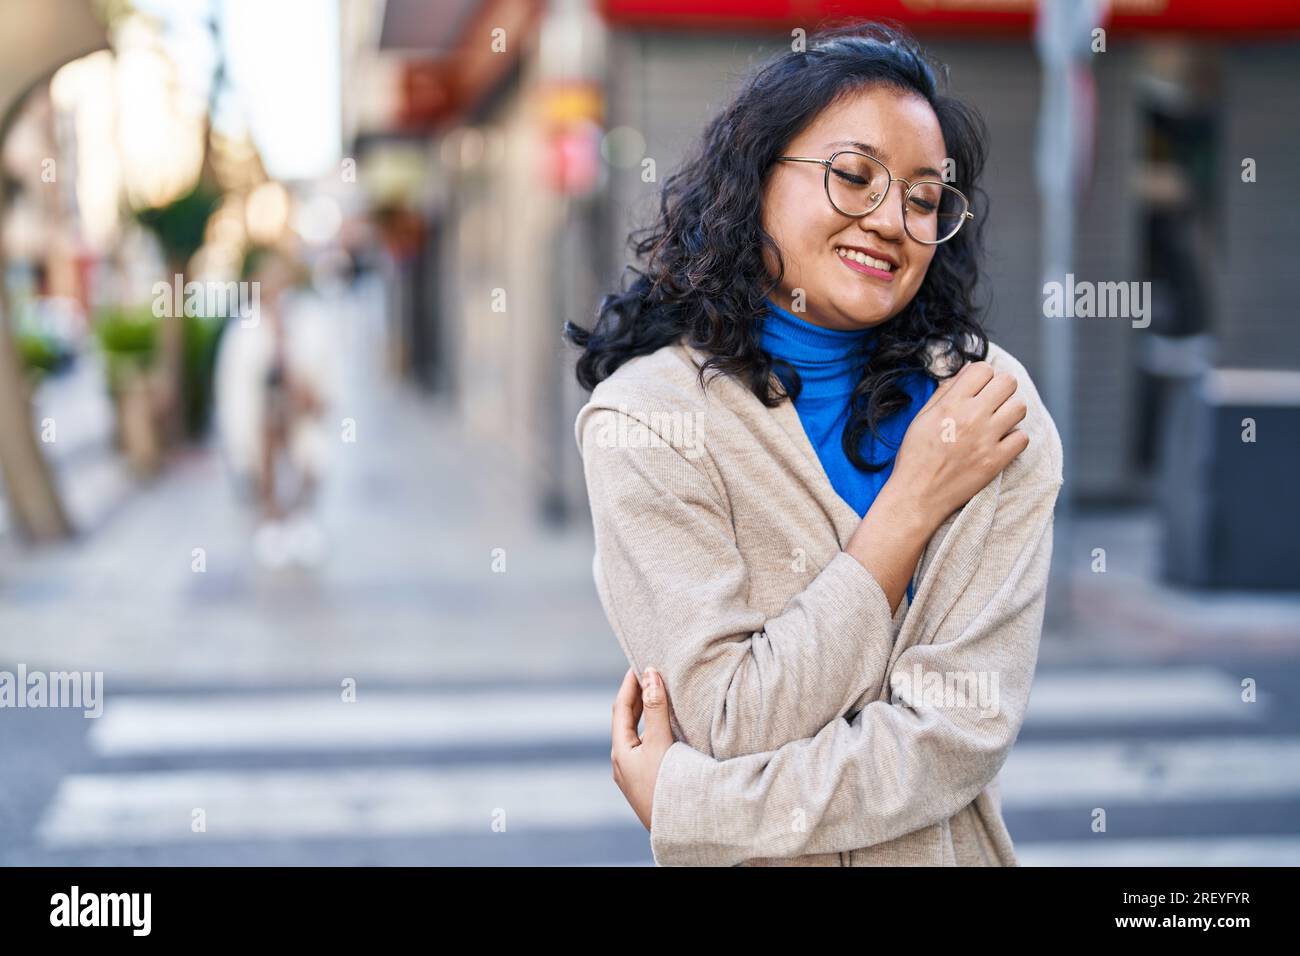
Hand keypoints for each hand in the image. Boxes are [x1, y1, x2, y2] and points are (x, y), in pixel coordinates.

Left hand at [611, 667, 674, 830]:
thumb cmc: (664, 785)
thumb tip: (649, 674)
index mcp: (620, 751)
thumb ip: (656, 708)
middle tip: (648, 673)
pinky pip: (646, 747)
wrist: (676, 830)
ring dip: (646, 713)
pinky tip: (666, 729)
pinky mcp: (646, 781)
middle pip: (627, 721)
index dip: (629, 684)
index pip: (622, 708)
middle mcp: (623, 761)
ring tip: (657, 694)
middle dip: (637, 696)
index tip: (638, 664)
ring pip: (637, 735)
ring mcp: (634, 773)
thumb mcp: (660, 743)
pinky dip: (653, 730)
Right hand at [890, 360, 1028, 529]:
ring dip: (1010, 412)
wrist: (918, 495)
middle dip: (1000, 389)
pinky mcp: (996, 460)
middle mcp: (971, 417)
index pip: (983, 369)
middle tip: (991, 403)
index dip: (982, 377)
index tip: (978, 389)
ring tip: (997, 422)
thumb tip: (967, 372)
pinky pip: (1022, 437)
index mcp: (951, 404)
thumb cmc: (916, 456)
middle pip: (1008, 382)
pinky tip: (999, 443)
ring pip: (1020, 407)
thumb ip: (945, 392)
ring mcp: (986, 439)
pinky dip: (1014, 439)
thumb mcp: (922, 417)